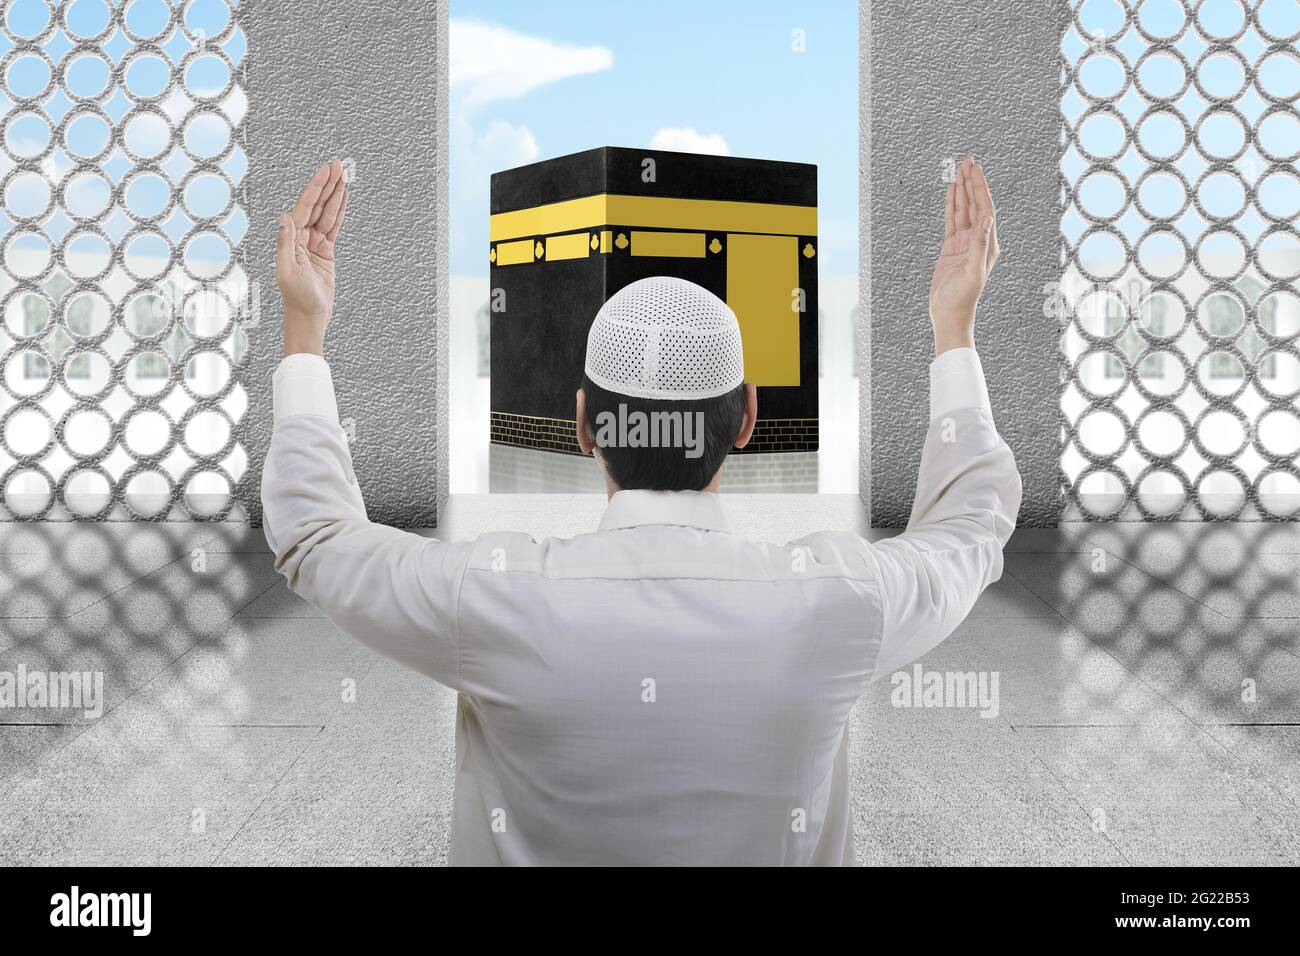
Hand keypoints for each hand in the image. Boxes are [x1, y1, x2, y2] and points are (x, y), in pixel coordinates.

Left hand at [277, 160, 347, 356]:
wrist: (309, 315)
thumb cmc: (296, 297)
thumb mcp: (287, 271)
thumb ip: (285, 243)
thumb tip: (284, 217)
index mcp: (291, 238)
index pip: (305, 206)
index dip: (316, 187)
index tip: (326, 171)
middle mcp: (301, 236)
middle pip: (317, 204)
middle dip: (327, 184)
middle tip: (338, 165)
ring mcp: (313, 242)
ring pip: (327, 213)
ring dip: (335, 194)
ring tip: (344, 176)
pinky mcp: (325, 251)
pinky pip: (333, 226)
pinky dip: (339, 212)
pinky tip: (344, 199)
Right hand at [929, 155, 998, 354]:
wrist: (949, 313)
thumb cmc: (963, 297)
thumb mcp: (972, 272)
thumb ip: (979, 245)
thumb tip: (986, 219)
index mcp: (988, 243)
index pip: (985, 209)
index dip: (980, 189)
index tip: (975, 170)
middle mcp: (979, 239)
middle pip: (976, 204)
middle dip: (972, 182)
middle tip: (968, 160)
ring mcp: (964, 242)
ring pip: (963, 209)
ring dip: (962, 190)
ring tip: (959, 170)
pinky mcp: (951, 247)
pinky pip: (952, 221)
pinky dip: (952, 205)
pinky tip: (951, 191)